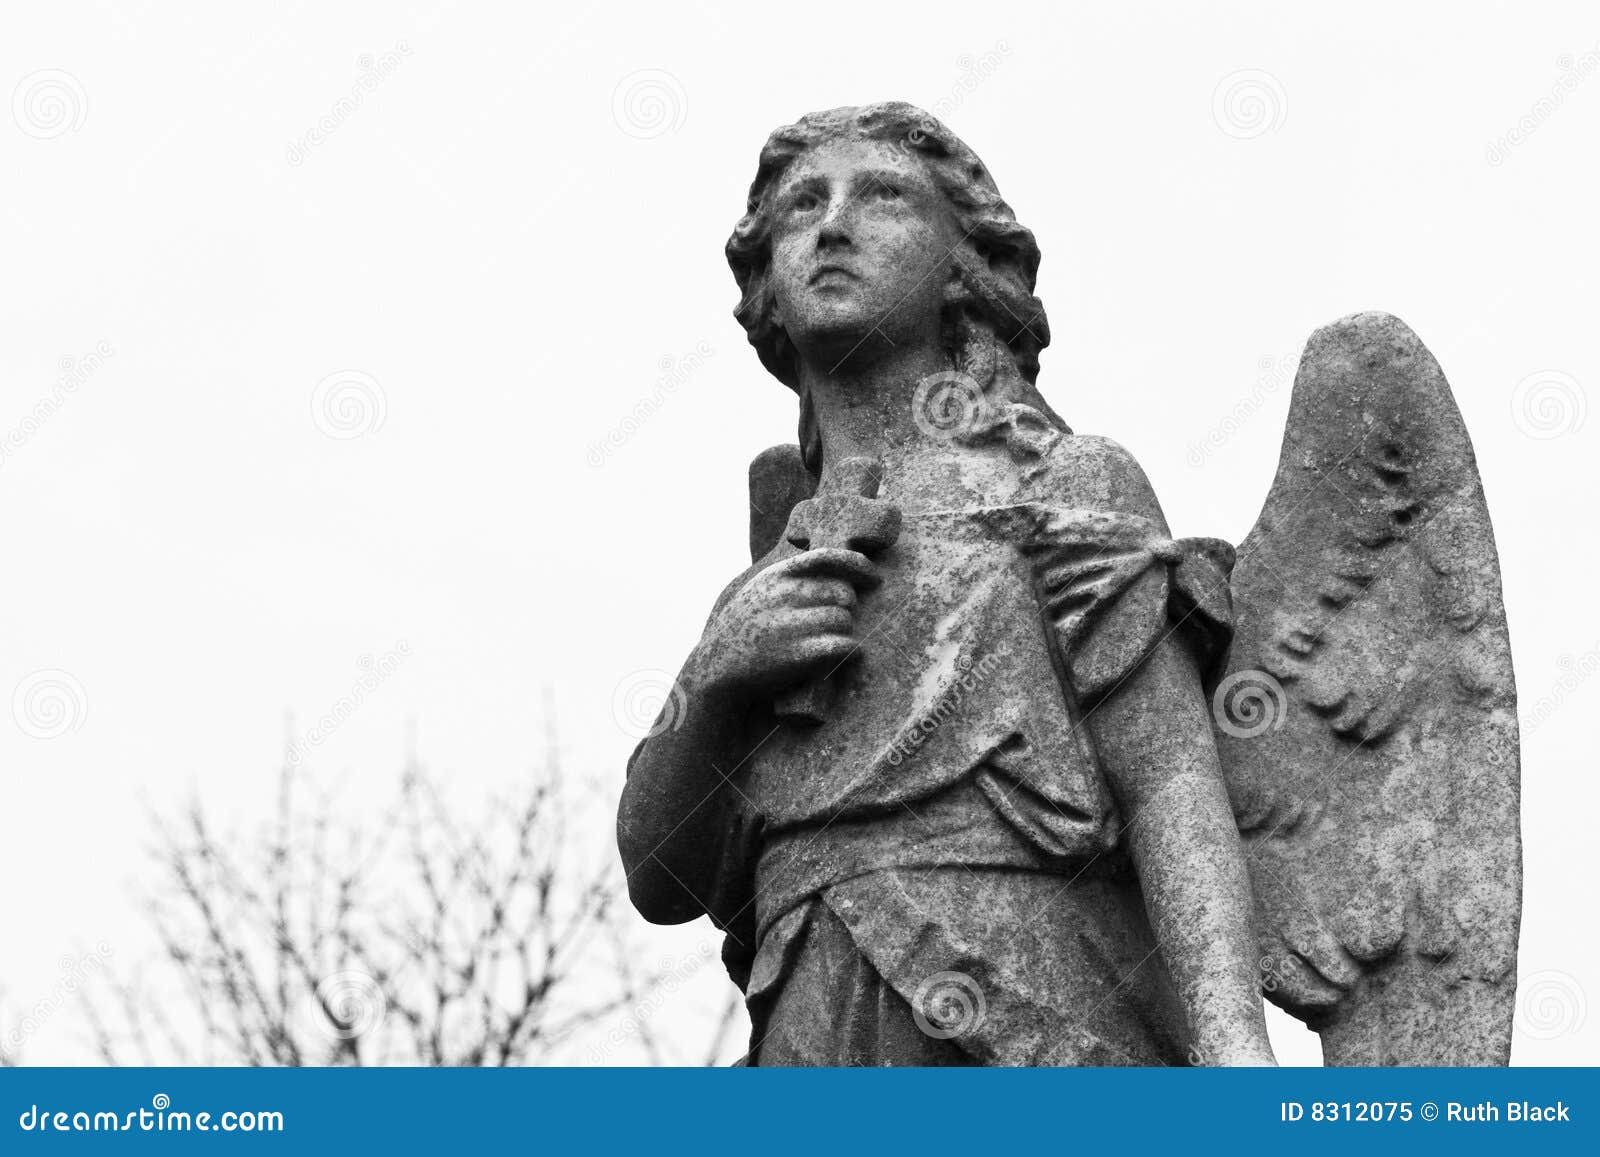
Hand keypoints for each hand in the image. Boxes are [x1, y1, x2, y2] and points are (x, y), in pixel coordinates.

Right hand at [689, 548, 879, 706]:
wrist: (718, 668)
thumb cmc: (745, 629)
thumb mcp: (760, 590)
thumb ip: (791, 576)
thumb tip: (837, 570)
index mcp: (778, 575)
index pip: (828, 557)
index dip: (858, 565)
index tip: (875, 577)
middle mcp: (785, 595)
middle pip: (843, 593)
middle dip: (846, 608)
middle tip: (835, 622)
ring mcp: (791, 624)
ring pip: (844, 620)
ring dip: (845, 632)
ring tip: (831, 641)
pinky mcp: (798, 654)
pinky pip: (843, 646)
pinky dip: (851, 652)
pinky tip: (848, 656)